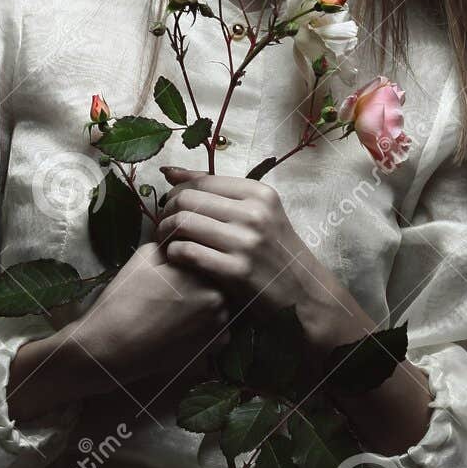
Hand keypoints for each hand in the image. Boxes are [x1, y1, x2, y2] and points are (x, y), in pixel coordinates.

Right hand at [77, 240, 230, 390]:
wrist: (113, 345)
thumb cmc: (126, 299)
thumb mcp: (145, 256)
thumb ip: (174, 244)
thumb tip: (186, 241)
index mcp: (203, 272)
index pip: (210, 256)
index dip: (194, 258)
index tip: (177, 265)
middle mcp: (219, 298)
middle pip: (219, 280)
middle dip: (202, 279)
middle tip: (175, 287)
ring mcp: (220, 325)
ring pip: (221, 303)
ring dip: (207, 301)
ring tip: (176, 307)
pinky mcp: (215, 347)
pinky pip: (220, 328)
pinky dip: (206, 325)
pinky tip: (182, 325)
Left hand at [156, 165, 322, 317]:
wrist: (303, 295)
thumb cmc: (275, 253)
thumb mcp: (260, 214)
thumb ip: (219, 193)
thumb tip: (169, 172)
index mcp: (260, 194)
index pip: (201, 181)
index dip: (177, 192)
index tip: (171, 206)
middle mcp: (255, 213)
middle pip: (188, 200)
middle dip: (166, 212)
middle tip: (163, 226)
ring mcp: (247, 242)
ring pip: (183, 223)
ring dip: (165, 232)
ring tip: (165, 242)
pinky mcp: (237, 270)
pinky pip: (188, 251)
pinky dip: (173, 253)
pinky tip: (175, 259)